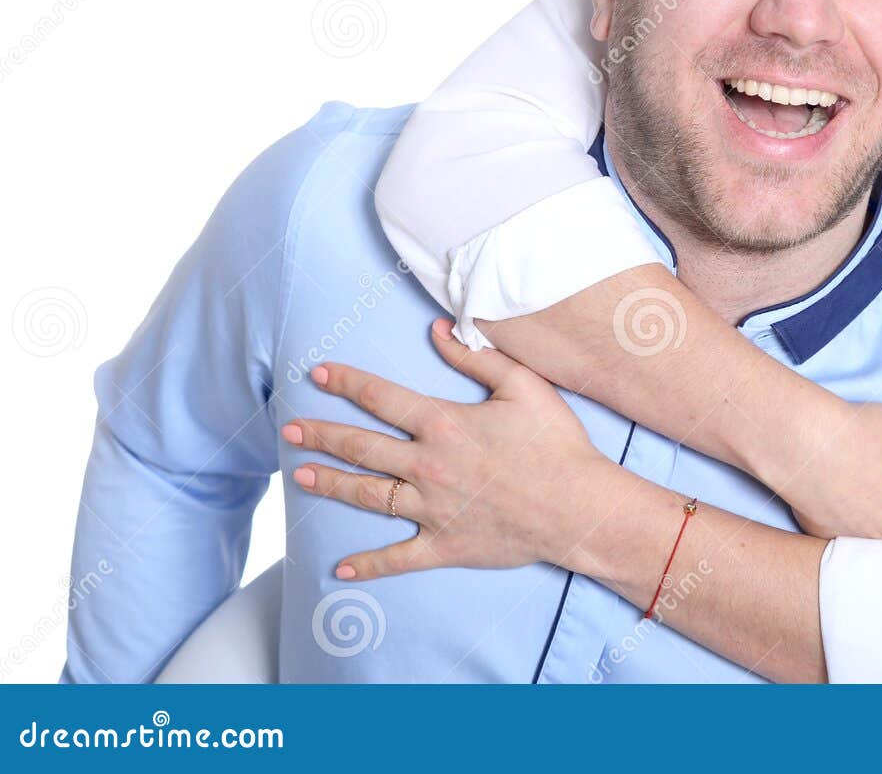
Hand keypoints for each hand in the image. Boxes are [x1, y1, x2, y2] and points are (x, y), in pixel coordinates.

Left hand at [283, 319, 613, 579]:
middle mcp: (427, 466)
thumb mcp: (523, 386)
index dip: (346, 383)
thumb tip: (438, 329)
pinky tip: (339, 568)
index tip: (318, 374)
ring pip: (368, 496)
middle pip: (361, 447)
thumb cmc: (556, 443)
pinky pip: (397, 557)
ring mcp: (431, 509)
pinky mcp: (444, 545)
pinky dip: (367, 564)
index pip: (381, 398)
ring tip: (300, 477)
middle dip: (321, 435)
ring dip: (331, 485)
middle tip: (288, 428)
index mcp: (443, 424)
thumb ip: (477, 356)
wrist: (578, 506)